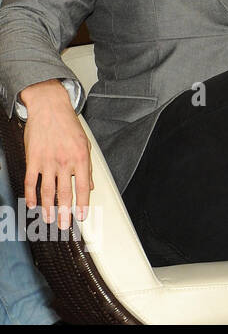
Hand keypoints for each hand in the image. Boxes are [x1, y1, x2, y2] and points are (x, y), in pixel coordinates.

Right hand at [20, 79, 92, 229]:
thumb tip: (89, 186)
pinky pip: (31, 181)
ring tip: (49, 219)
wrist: (50, 108)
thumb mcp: (85, 144)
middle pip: (64, 193)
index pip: (82, 187)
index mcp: (80, 158)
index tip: (81, 216)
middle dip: (65, 212)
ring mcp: (47, 161)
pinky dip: (31, 195)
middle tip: (65, 225)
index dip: (82, 204)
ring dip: (48, 207)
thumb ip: (87, 167)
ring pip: (47, 190)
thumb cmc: (69, 126)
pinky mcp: (33, 159)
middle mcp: (64, 162)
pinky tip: (32, 204)